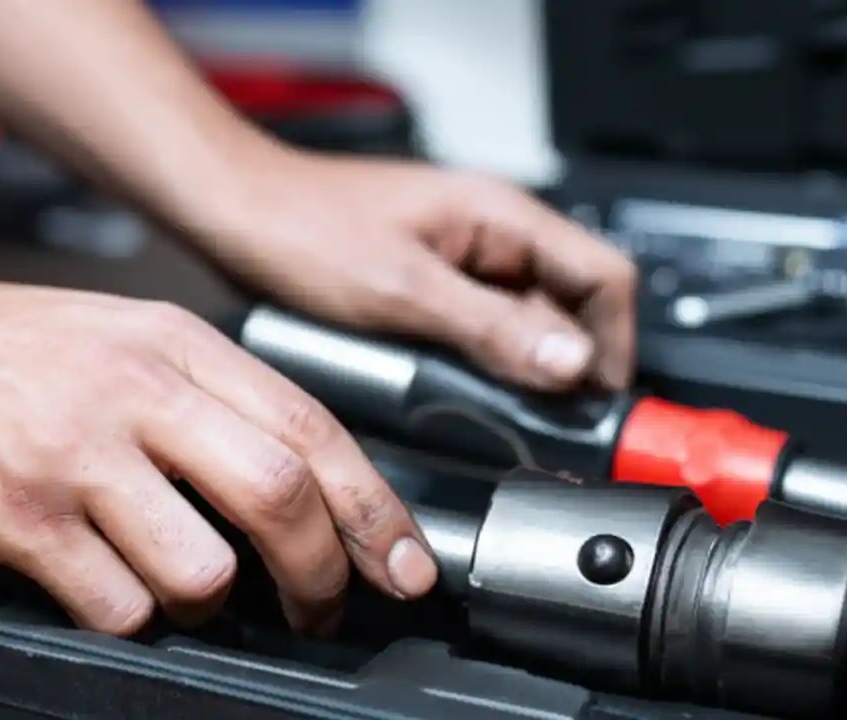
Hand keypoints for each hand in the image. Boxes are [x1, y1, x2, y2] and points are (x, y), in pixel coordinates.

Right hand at [0, 266, 437, 636]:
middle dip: (324, 572)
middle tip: (322, 609)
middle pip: (281, 493)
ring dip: (215, 602)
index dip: (376, 506)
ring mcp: (77, 453)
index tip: (406, 561)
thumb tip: (298, 478)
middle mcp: (137, 390)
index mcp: (177, 342)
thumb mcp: (123, 333)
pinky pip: (114, 604)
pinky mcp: (18, 515)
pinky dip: (133, 619)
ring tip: (191, 592)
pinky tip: (111, 590)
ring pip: (203, 566)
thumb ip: (210, 394)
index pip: (315, 425)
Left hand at [209, 150, 637, 391]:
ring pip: (525, 326)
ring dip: (517, 371)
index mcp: (502, 218)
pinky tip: (451, 390)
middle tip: (537, 423)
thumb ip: (492, 328)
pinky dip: (479, 365)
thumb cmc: (301, 229)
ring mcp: (465, 262)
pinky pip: (481, 331)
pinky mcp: (434, 286)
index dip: (612, 344)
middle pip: (569, 309)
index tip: (591, 403)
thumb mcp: (403, 290)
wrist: (234, 215)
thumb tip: (572, 364)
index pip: (605, 277)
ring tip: (490, 411)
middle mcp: (493, 237)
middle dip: (560, 368)